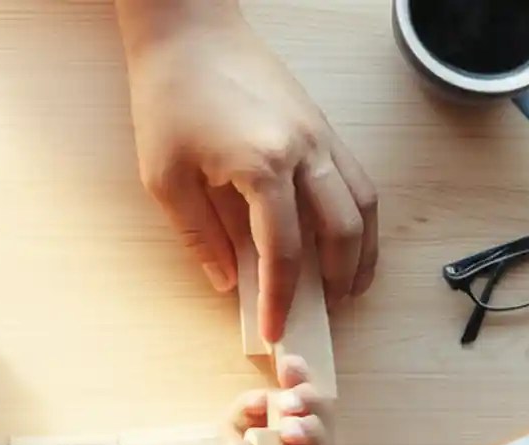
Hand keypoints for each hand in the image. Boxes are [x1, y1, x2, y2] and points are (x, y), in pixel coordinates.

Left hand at [121, 2, 378, 340]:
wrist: (189, 30)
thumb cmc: (169, 97)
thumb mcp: (165, 178)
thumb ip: (200, 236)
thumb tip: (227, 281)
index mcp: (263, 166)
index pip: (284, 252)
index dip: (281, 298)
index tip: (276, 330)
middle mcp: (304, 151)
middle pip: (343, 231)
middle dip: (338, 281)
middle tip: (321, 312)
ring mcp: (321, 134)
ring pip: (363, 204)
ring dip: (362, 251)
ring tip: (348, 285)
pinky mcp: (322, 124)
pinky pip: (357, 178)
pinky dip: (360, 216)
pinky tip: (345, 238)